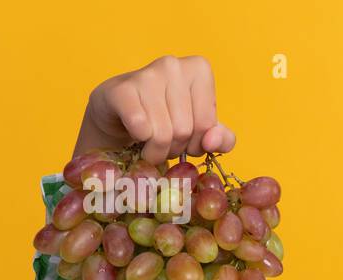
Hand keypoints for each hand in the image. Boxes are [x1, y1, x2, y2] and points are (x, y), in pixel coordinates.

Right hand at [73, 55, 235, 164]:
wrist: (120, 111)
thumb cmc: (167, 117)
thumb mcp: (202, 129)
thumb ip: (222, 139)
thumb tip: (211, 141)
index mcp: (199, 69)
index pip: (207, 125)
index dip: (197, 143)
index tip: (186, 138)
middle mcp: (173, 65)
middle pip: (184, 130)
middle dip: (175, 148)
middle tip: (164, 142)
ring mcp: (146, 74)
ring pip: (162, 133)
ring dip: (156, 150)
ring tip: (150, 140)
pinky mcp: (121, 90)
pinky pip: (140, 127)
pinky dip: (139, 139)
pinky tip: (135, 132)